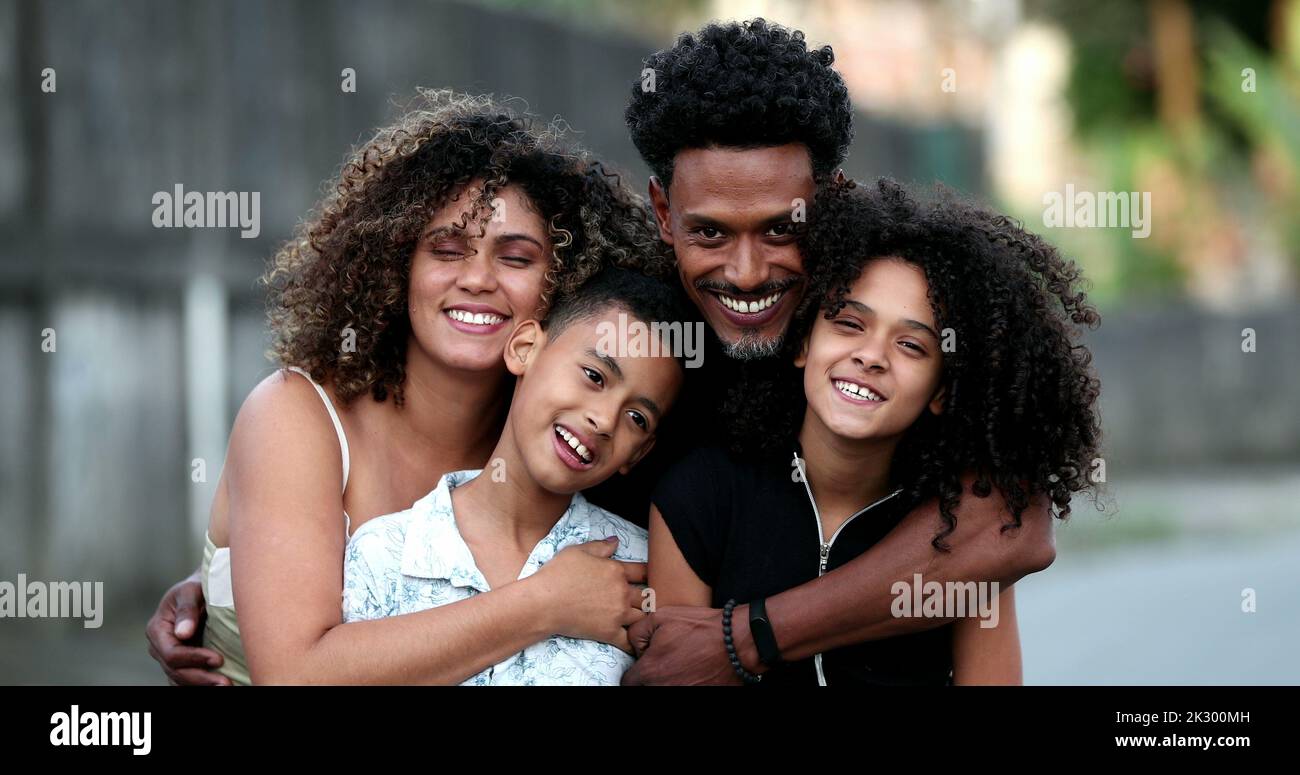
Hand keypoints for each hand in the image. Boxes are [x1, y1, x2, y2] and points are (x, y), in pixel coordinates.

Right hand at [145, 571, 230, 685]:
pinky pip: (185, 680)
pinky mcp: (180, 663)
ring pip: (180, 679)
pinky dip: (199, 686)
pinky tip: (215, 686)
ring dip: (202, 685)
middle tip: (225, 683)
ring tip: (225, 686)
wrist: (199, 592)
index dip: (194, 659)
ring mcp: (168, 657)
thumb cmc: (195, 588)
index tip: (218, 659)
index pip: (172, 653)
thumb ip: (187, 610)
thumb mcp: (190, 591)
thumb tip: (183, 633)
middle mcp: (159, 647)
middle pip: (175, 671)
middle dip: (201, 678)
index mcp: (157, 630)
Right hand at [531, 537, 646, 653]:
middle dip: (647, 596)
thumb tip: (616, 541)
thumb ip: (600, 546)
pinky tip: (636, 643)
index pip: (643, 571)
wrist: (543, 602)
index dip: (649, 573)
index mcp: (616, 571)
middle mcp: (621, 592)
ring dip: (643, 616)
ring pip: (643, 616)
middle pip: (646, 595)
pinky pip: (629, 640)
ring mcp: (617, 614)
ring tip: (642, 618)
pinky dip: (634, 642)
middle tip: (646, 599)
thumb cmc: (557, 574)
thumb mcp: (578, 551)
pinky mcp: (609, 632)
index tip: (650, 577)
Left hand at [621, 605, 755, 684]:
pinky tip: (694, 671)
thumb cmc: (701, 627)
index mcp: (650, 671)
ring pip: (665, 688)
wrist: (736, 641)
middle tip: (665, 661)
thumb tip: (635, 646)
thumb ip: (637, 632)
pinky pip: (684, 689)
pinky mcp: (700, 694)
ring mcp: (681, 693)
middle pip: (646, 687)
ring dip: (668, 680)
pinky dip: (687, 682)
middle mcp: (663, 687)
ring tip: (681, 664)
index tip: (644, 663)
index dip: (635, 670)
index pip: (628, 682)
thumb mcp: (661, 616)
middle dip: (651, 676)